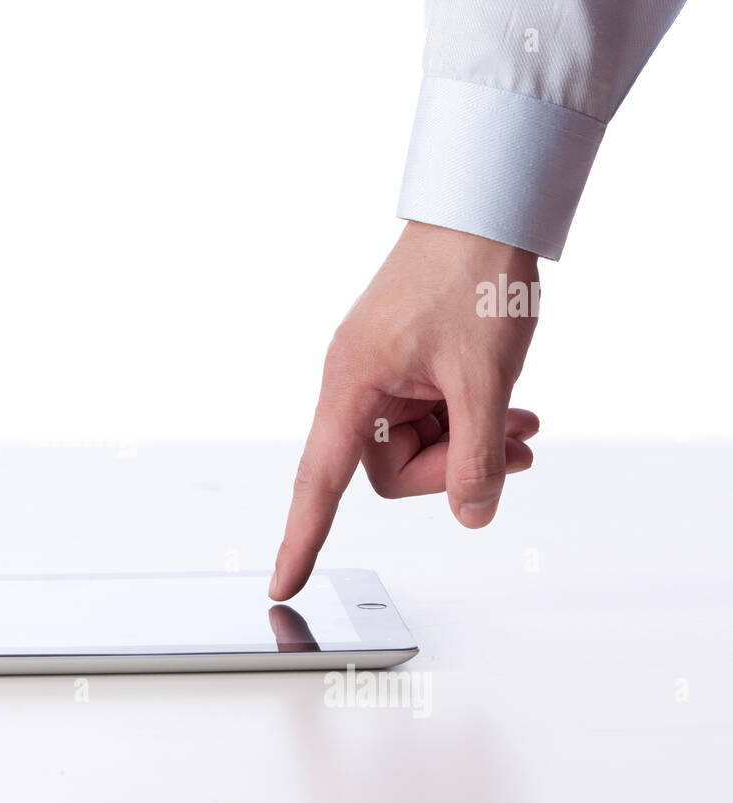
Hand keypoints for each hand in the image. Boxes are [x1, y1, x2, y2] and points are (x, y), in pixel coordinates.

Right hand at [270, 221, 539, 599]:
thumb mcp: (485, 379)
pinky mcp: (401, 365)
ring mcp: (377, 373)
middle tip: (508, 448)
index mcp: (352, 386)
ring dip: (469, 441)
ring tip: (520, 423)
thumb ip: (478, 456)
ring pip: (415, 445)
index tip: (285, 585)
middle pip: (389, 468)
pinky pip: (428, 416)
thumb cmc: (470, 277)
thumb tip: (472, 514)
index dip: (302, 538)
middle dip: (452, 466)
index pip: (319, 481)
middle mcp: (354, 383)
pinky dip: (467, 418)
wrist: (484, 214)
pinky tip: (509, 407)